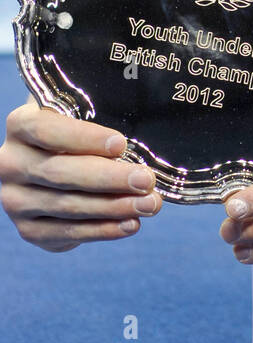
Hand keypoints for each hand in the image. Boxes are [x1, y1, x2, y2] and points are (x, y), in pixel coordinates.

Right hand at [0, 100, 163, 251]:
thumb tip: (144, 117)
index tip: (121, 145)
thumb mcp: (78, 113)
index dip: (84, 139)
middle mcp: (10, 163)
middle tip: (146, 180)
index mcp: (20, 126)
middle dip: (109, 179)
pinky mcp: (29, 229)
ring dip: (114, 208)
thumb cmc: (74, 133)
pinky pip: (68, 232)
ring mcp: (16, 200)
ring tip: (149, 204)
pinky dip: (103, 230)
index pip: (47, 131)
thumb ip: (96, 110)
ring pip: (67, 207)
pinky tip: (130, 224)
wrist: (48, 164)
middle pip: (61, 173)